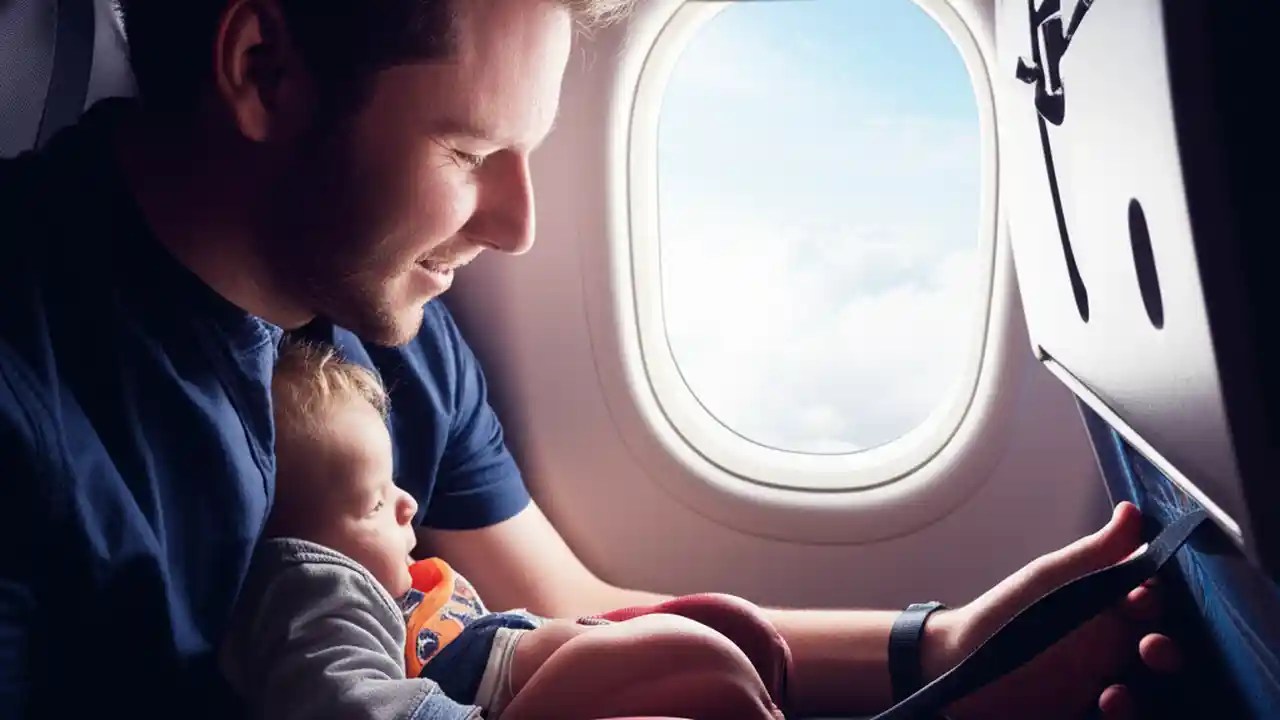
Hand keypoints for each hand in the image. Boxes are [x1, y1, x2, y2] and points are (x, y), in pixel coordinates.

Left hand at [921, 502, 1181, 719]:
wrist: (958, 665)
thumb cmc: (1005, 614)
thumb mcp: (1051, 580)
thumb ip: (1096, 552)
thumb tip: (1132, 510)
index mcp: (1107, 606)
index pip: (1154, 602)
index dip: (1159, 601)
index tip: (1144, 598)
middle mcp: (1112, 645)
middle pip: (1163, 649)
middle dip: (1168, 650)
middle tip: (1154, 649)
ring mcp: (1103, 682)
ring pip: (1150, 690)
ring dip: (1147, 691)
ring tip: (1117, 693)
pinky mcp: (1089, 712)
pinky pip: (1125, 717)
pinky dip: (1126, 715)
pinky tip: (1106, 705)